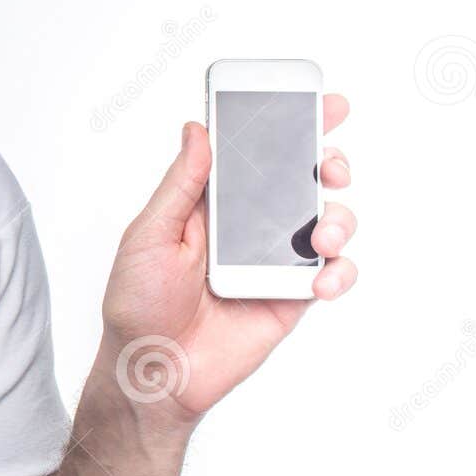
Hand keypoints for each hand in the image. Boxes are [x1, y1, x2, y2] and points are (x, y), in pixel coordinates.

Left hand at [99, 94, 356, 422]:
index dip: (288, 124)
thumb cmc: (135, 304)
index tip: (320, 103)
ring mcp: (272, 261)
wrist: (151, 372)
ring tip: (323, 234)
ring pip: (327, 222)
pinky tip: (322, 278)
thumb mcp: (147, 236)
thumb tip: (198, 130)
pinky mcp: (290, 297)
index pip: (254, 154)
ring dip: (338, 218)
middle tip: (331, 165)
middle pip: (302, 180)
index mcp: (210, 204)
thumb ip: (180, 185)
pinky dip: (340, 272)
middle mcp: (246, 226)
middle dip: (328, 162)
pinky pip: (332, 275)